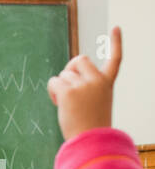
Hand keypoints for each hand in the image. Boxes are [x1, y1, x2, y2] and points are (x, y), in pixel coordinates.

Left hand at [48, 26, 121, 140]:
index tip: (115, 28)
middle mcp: (97, 80)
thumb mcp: (95, 102)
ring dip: (61, 85)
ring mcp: (84, 84)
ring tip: (67, 103)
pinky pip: (54, 81)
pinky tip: (59, 103)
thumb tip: (63, 79)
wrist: (90, 140)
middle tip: (67, 84)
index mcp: (107, 83)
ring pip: (64, 73)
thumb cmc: (90, 125)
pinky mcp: (69, 91)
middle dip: (70, 69)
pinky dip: (52, 90)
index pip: (115, 59)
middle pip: (79, 59)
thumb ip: (86, 87)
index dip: (115, 43)